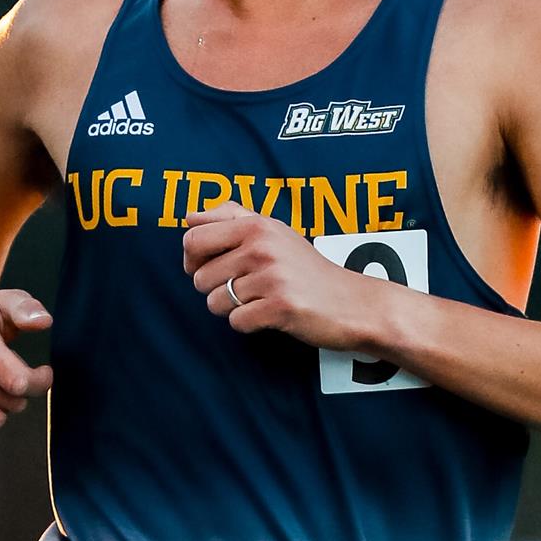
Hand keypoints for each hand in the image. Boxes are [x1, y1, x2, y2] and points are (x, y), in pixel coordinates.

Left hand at [183, 202, 381, 350]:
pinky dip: (249, 324)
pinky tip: (270, 314)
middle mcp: (262, 247)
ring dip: (233, 308)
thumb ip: (231, 217)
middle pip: (199, 277)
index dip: (193, 259)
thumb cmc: (306, 268)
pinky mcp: (280, 307)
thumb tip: (189, 216)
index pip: (193, 238)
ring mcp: (272, 277)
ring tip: (261, 300)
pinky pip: (236, 322)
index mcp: (256, 224)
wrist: (352, 302)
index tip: (212, 266)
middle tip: (245, 287)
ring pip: (214, 302)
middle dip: (215, 288)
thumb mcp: (274, 231)